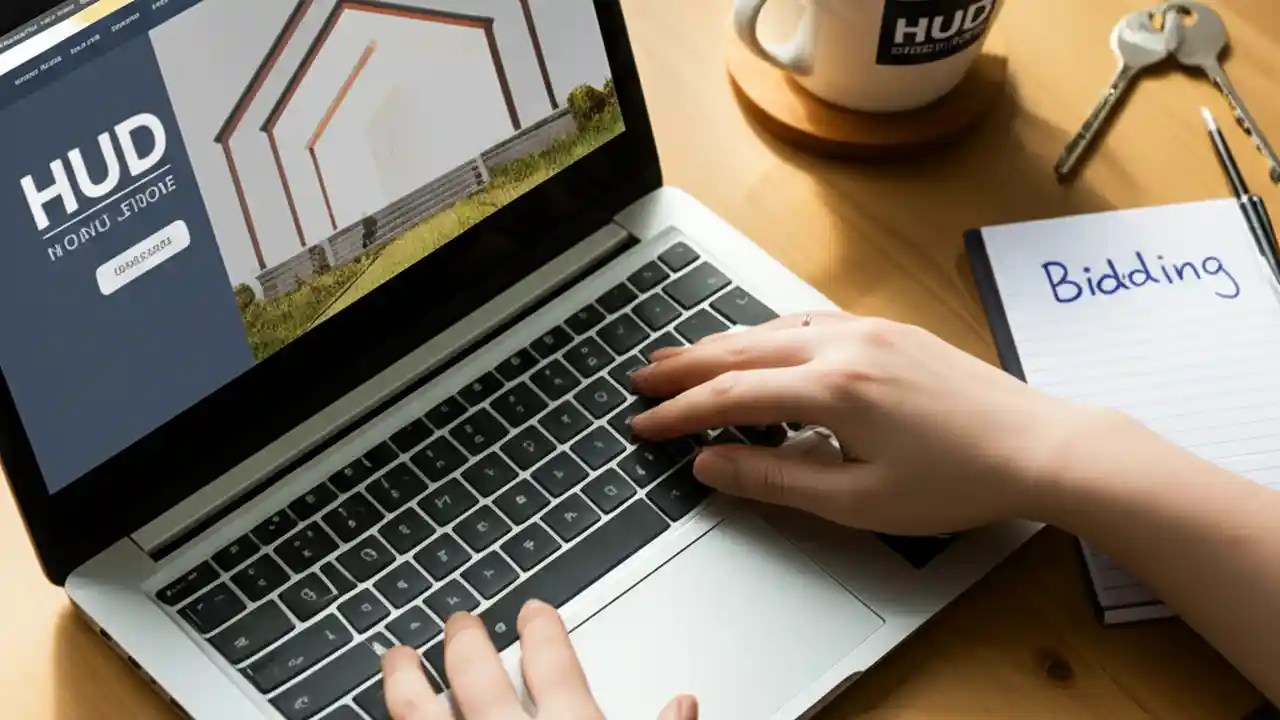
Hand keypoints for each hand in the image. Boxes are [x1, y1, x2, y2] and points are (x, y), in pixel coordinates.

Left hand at [381, 600, 697, 719]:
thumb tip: (684, 705)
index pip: (553, 665)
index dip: (541, 632)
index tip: (531, 612)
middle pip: (476, 676)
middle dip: (465, 641)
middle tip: (457, 619)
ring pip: (418, 712)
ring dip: (403, 681)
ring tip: (395, 657)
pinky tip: (381, 715)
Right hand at [630, 312, 1105, 534]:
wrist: (1040, 445)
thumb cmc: (957, 481)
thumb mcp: (859, 501)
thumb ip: (775, 479)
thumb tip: (711, 464)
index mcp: (833, 388)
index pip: (730, 396)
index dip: (679, 412)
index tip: (642, 424)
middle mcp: (844, 344)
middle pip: (741, 349)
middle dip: (684, 366)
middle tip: (640, 379)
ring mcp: (868, 330)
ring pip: (772, 329)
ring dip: (721, 344)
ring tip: (681, 359)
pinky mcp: (889, 331)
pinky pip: (808, 321)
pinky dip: (767, 334)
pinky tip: (757, 343)